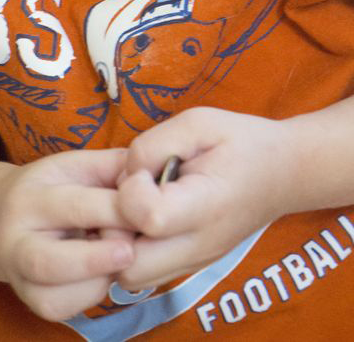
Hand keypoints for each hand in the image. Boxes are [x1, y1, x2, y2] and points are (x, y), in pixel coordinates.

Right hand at [0, 147, 135, 320]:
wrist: (2, 214)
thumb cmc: (53, 186)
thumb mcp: (77, 164)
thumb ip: (112, 166)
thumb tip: (151, 176)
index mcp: (28, 196)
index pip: (75, 207)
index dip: (118, 212)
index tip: (148, 212)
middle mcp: (13, 239)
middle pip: (50, 261)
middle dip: (99, 258)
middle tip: (131, 250)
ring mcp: (17, 275)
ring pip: (53, 295)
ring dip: (96, 281)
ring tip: (117, 259)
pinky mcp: (30, 300)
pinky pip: (61, 309)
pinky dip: (89, 296)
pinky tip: (101, 274)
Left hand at [115, 107, 293, 290]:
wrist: (284, 171)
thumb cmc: (240, 141)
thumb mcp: (198, 122)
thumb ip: (153, 145)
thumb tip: (125, 174)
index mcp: (206, 206)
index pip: (149, 217)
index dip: (132, 189)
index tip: (146, 169)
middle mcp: (199, 246)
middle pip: (130, 266)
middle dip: (114, 228)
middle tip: (128, 193)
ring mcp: (194, 263)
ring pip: (132, 277)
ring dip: (121, 242)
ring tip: (136, 203)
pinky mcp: (189, 266)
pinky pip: (144, 273)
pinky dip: (134, 249)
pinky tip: (145, 213)